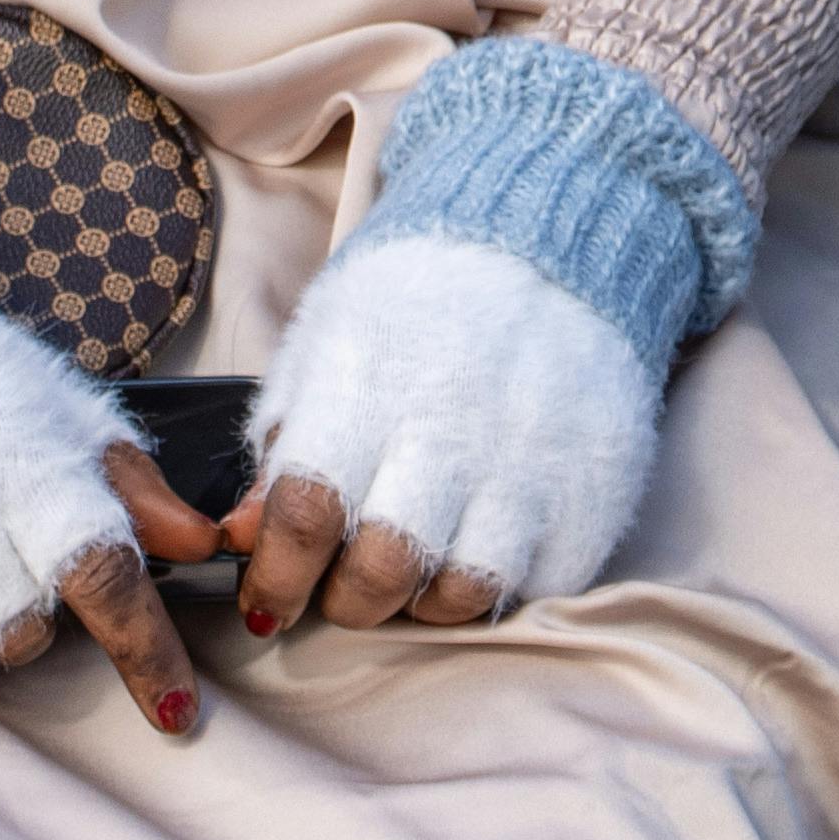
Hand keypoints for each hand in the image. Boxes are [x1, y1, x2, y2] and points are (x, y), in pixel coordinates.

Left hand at [232, 230, 660, 637]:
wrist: (555, 236)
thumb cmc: (419, 292)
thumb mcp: (330, 338)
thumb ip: (282, 440)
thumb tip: (243, 537)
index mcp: (371, 379)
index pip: (307, 514)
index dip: (275, 578)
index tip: (268, 598)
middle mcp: (456, 424)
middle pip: (384, 571)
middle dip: (344, 602)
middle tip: (342, 585)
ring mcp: (535, 459)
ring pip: (462, 593)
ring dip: (422, 603)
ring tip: (415, 568)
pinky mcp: (595, 483)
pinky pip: (539, 582)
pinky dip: (499, 582)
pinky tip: (479, 544)